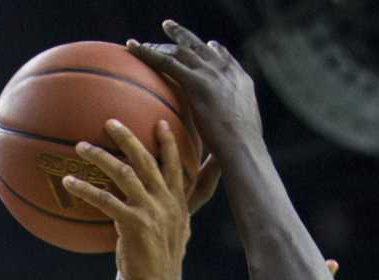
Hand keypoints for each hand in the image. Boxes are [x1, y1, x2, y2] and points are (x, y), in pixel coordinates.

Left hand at [64, 118, 189, 279]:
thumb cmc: (158, 267)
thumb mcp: (174, 238)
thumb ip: (171, 217)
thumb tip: (161, 209)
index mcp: (177, 204)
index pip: (174, 166)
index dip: (167, 144)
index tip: (160, 122)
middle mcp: (165, 202)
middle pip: (146, 160)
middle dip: (128, 138)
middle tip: (110, 122)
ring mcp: (150, 211)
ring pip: (124, 173)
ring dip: (100, 156)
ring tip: (81, 146)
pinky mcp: (132, 224)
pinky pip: (105, 199)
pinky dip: (85, 188)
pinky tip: (69, 182)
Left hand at [128, 24, 263, 162]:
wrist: (243, 148)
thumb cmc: (244, 153)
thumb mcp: (243, 136)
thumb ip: (233, 131)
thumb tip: (228, 146)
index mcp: (241, 82)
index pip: (225, 59)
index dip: (215, 51)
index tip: (209, 46)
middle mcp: (226, 72)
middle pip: (200, 49)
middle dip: (184, 37)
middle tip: (169, 28)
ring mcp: (212, 74)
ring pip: (182, 51)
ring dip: (161, 44)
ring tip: (143, 43)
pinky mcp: (196, 81)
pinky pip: (167, 62)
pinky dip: (148, 53)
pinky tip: (134, 49)